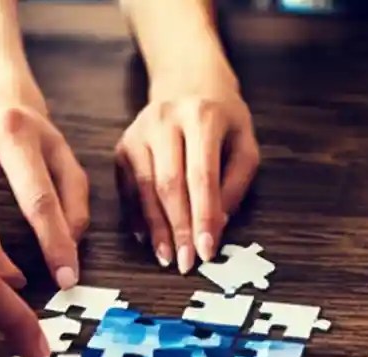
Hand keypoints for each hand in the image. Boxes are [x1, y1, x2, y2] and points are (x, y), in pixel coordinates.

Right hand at [116, 87, 258, 272]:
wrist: (187, 82)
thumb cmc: (222, 119)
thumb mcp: (244, 144)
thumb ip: (235, 184)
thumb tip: (216, 225)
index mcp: (201, 116)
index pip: (201, 176)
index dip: (203, 217)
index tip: (207, 250)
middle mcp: (165, 119)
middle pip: (169, 184)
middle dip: (179, 229)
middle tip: (188, 262)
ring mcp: (138, 132)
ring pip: (144, 189)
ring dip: (157, 229)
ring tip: (168, 256)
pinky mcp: (123, 146)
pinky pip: (129, 189)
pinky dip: (139, 217)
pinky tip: (150, 238)